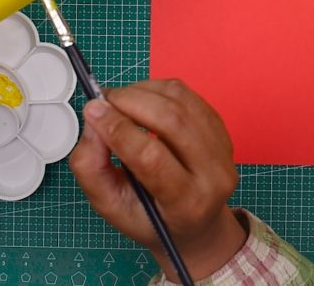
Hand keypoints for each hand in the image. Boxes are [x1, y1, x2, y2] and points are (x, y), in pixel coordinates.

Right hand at [70, 80, 246, 279]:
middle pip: (171, 120)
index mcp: (186, 204)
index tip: (93, 112)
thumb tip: (94, 123)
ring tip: (119, 103)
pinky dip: (157, 89)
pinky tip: (141, 102)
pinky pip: (186, 95)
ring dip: (141, 91)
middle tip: (103, 102)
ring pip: (179, 100)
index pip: (151, 157)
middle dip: (128, 102)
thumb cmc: (152, 218)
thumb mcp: (111, 206)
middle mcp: (212, 175)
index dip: (118, 129)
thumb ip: (91, 168)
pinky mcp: (220, 128)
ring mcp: (222, 149)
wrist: (195, 223)